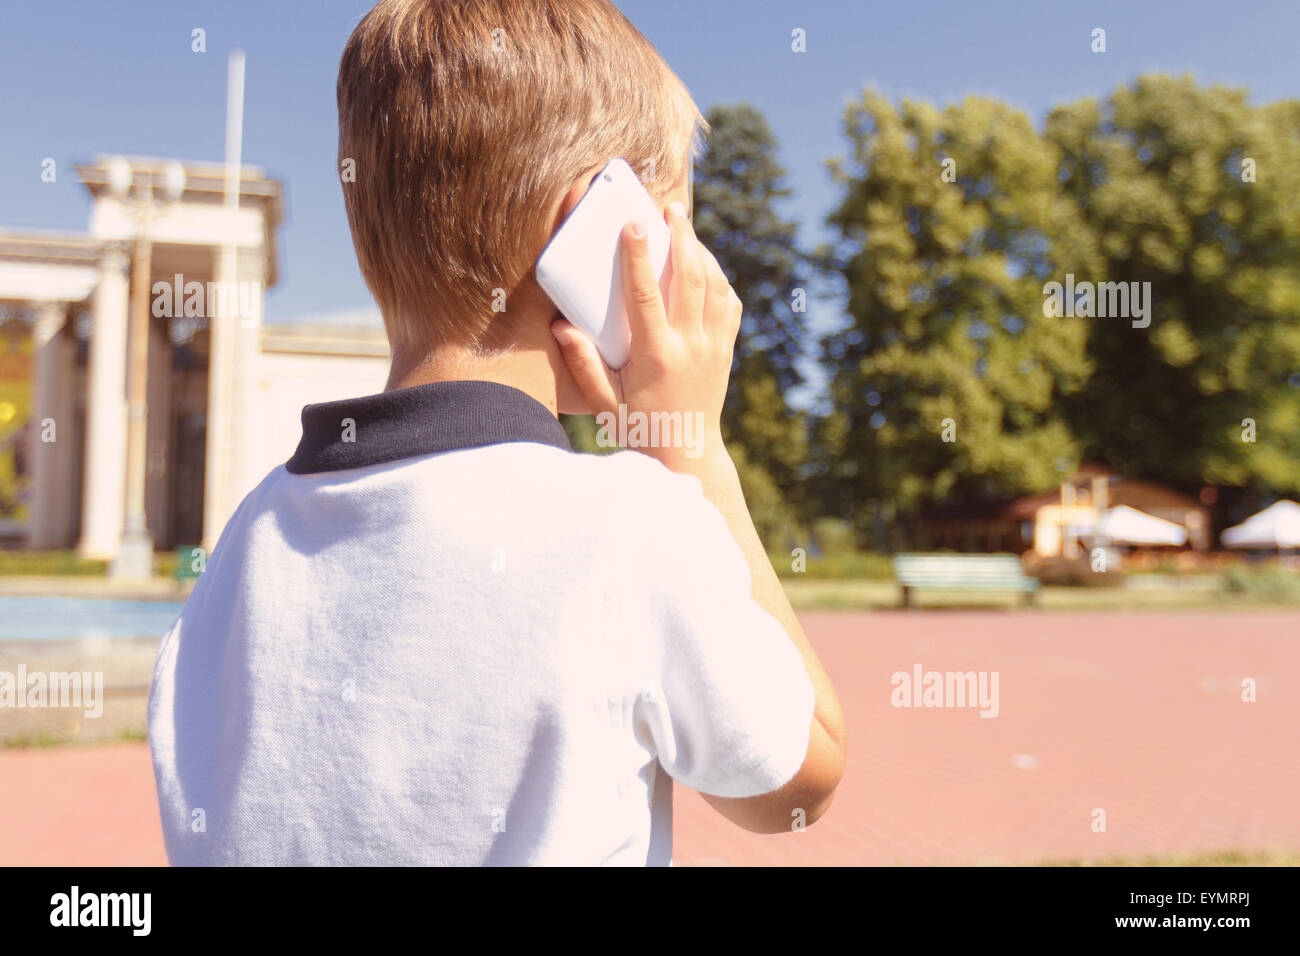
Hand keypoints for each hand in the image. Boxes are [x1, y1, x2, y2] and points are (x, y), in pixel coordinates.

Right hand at [550, 201, 741, 469]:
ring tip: (686, 228)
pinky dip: (719, 278)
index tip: (635, 223)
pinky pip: (729, 304)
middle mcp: (689, 346)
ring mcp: (713, 347)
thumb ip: (583, 365)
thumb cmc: (639, 429)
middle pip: (691, 278)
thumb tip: (561, 327)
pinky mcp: (725, 350)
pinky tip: (705, 266)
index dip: (639, 256)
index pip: (646, 296)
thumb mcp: (604, 403)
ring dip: (702, 252)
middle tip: (670, 209)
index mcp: (656, 356)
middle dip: (682, 238)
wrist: (687, 453)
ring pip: (715, 286)